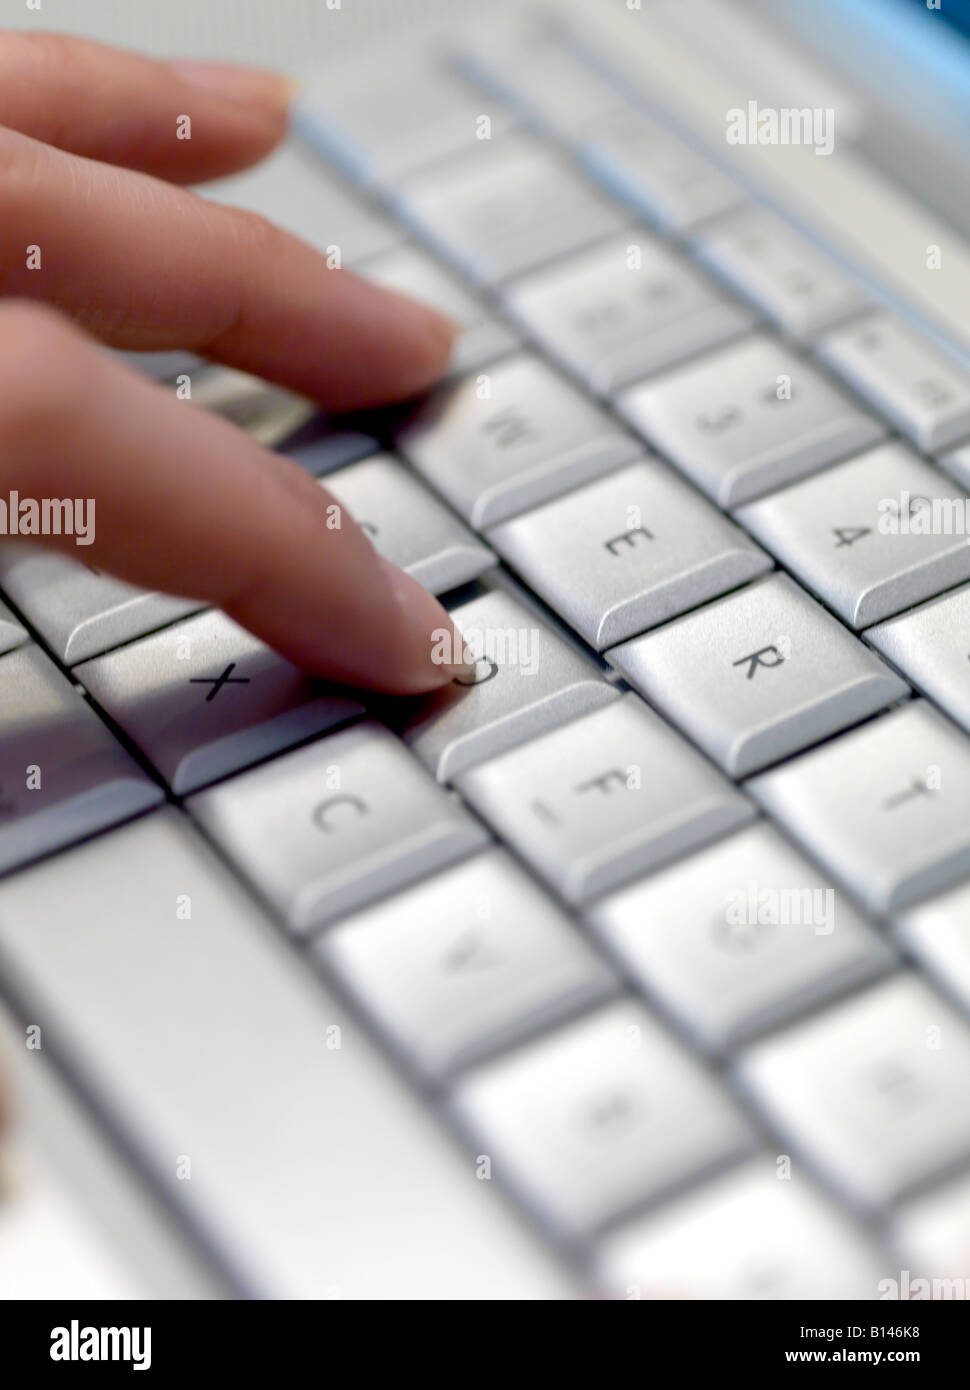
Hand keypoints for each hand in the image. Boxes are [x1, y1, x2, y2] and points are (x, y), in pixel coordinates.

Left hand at [0, 31, 470, 691]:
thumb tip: (93, 793)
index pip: (124, 456)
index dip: (291, 556)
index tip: (399, 639)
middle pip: (109, 252)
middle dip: (285, 315)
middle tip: (413, 360)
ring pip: (19, 128)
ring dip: (157, 138)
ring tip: (271, 127)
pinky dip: (36, 91)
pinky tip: (93, 103)